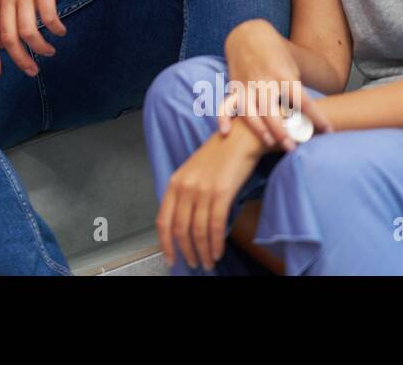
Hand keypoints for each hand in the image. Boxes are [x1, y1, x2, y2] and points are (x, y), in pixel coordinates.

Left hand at [0, 0, 66, 78]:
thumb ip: (6, 17)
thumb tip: (3, 47)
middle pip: (9, 37)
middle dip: (21, 59)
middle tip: (32, 70)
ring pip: (28, 32)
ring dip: (40, 47)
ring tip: (49, 51)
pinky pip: (49, 18)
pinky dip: (56, 30)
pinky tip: (61, 31)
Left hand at [157, 128, 263, 270]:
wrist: (239, 138)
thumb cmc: (219, 156)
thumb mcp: (193, 173)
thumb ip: (185, 194)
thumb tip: (183, 223)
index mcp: (174, 182)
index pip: (163, 220)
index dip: (165, 243)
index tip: (170, 258)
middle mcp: (185, 186)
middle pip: (180, 229)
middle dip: (186, 252)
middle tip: (194, 264)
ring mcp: (202, 189)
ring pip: (198, 230)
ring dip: (203, 251)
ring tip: (208, 262)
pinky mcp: (221, 192)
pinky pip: (215, 225)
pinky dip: (216, 243)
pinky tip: (218, 251)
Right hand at [218, 19, 333, 151]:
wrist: (249, 35)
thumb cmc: (277, 58)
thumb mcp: (291, 69)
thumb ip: (296, 93)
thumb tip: (313, 120)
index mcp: (283, 75)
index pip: (303, 100)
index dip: (316, 117)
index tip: (329, 131)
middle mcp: (264, 81)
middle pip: (273, 110)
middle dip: (282, 130)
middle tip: (293, 147)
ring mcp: (246, 85)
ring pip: (250, 111)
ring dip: (259, 129)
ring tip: (270, 143)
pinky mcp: (234, 88)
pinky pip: (225, 104)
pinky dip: (223, 118)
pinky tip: (225, 132)